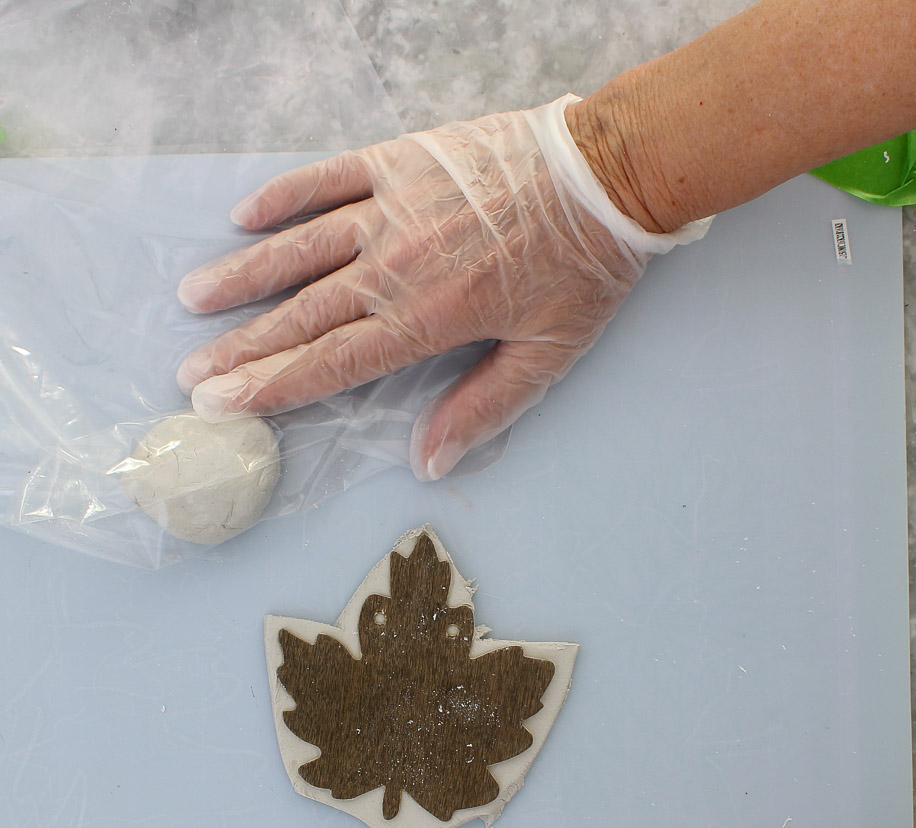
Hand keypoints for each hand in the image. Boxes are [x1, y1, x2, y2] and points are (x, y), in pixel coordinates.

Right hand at [176, 96, 706, 480]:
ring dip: (245, 275)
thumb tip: (429, 462)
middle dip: (243, 347)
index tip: (223, 403)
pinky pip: (326, 177)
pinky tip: (245, 217)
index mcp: (429, 318)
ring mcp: (393, 206)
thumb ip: (483, 409)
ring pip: (301, 247)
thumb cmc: (583, 271)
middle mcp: (397, 264)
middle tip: (192, 372)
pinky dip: (284, 197)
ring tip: (195, 298)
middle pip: (303, 314)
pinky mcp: (401, 160)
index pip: (334, 362)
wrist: (606, 176)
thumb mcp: (546, 357)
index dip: (274, 385)